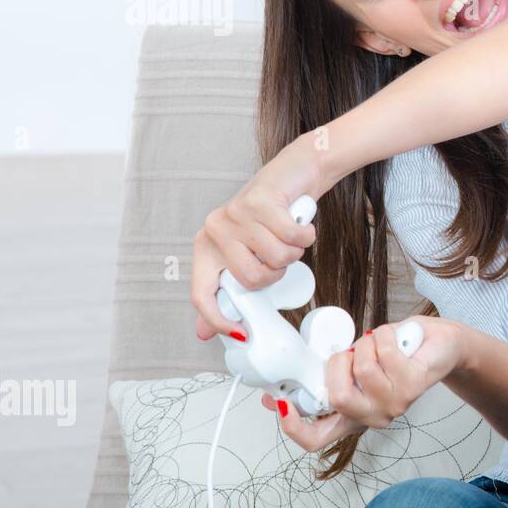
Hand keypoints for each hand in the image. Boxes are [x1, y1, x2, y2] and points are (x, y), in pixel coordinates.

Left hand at [191, 134, 324, 339]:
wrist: (296, 173)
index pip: (200, 294)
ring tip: (289, 234)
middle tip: (279, 256)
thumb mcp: (247, 254)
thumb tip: (204, 333)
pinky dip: (306, 235)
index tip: (242, 334)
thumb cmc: (273, 218)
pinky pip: (293, 237)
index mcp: (206, 247)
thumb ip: (227, 288)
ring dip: (294, 251)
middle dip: (276, 274)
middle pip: (251, 279)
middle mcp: (215, 229)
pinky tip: (301, 223)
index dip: (218, 320)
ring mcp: (236, 214)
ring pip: (276, 259)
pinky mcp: (259, 201)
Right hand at [263, 315, 467, 451]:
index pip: (315, 439)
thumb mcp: (350, 367)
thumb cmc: (394, 352)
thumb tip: (277, 389)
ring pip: (362, 369)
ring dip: (365, 344)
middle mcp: (372, 417)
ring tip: (377, 342)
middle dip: (337, 362)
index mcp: (351, 416)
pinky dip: (384, 335)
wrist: (439, 344)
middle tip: (350, 351)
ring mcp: (394, 405)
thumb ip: (324, 378)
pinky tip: (394, 337)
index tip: (281, 402)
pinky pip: (384, 352)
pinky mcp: (413, 386)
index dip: (293, 426)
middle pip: (337, 397)